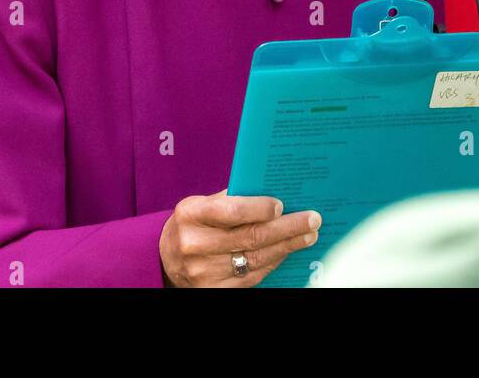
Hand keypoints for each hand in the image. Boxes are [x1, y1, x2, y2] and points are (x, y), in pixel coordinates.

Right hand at [159, 190, 320, 286]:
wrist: (166, 257)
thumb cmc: (195, 222)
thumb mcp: (203, 203)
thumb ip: (233, 197)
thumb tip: (276, 191)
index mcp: (191, 214)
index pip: (231, 211)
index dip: (259, 209)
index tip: (282, 205)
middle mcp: (194, 244)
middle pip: (250, 237)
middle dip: (286, 228)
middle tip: (312, 220)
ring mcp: (202, 271)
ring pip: (255, 258)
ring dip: (287, 246)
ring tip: (308, 235)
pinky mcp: (212, 289)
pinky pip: (251, 276)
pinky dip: (273, 262)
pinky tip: (288, 251)